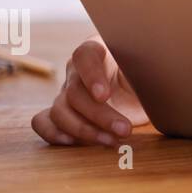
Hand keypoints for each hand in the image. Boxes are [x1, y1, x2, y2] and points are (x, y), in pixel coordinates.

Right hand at [31, 36, 149, 146]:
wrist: (145, 94)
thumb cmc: (147, 75)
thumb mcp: (148, 69)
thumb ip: (138, 68)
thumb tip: (133, 73)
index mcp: (97, 50)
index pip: (84, 56)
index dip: (91, 75)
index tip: (104, 95)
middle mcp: (77, 71)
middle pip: (75, 92)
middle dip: (100, 115)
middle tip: (125, 130)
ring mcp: (66, 93)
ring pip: (59, 111)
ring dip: (83, 130)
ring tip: (111, 141)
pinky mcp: (63, 113)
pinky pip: (43, 121)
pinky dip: (53, 133)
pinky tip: (74, 142)